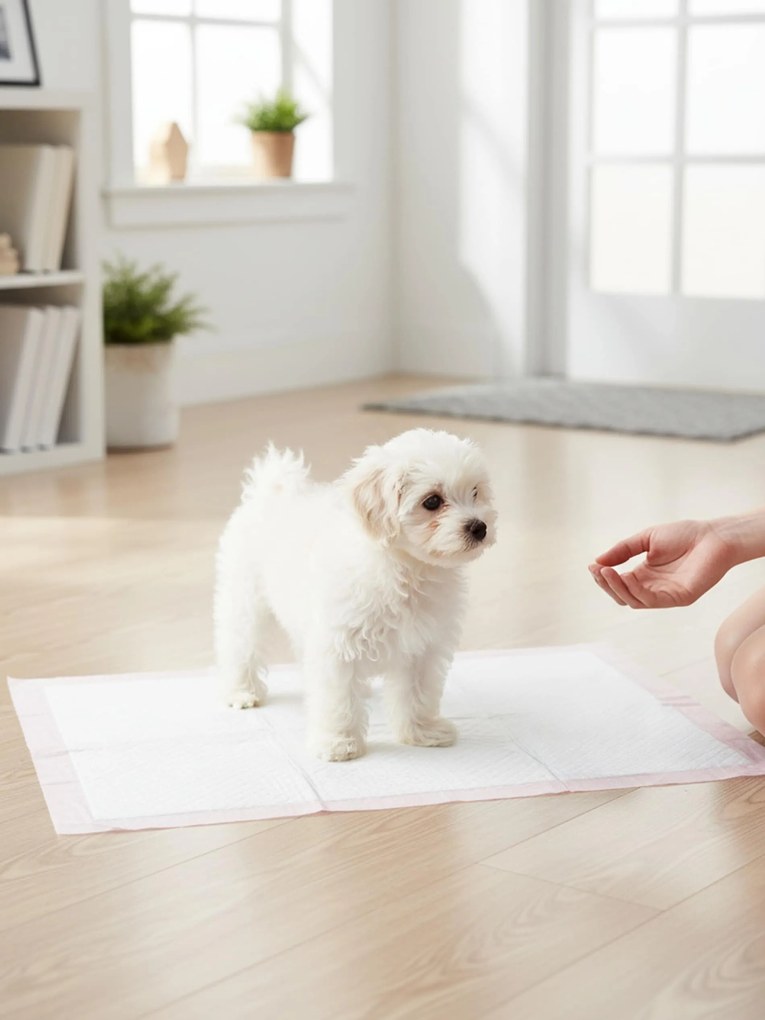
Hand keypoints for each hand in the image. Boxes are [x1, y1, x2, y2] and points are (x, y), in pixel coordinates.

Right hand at [589, 519, 734, 608]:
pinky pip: (651, 600)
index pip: (619, 582)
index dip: (604, 576)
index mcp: (645, 574)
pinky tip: (626, 577)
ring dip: (617, 588)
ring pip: (633, 600)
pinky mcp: (678, 598)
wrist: (714, 536)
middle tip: (598, 571)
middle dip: (607, 584)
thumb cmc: (685, 535)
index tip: (592, 565)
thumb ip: (623, 550)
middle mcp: (653, 586)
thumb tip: (597, 561)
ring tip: (606, 573)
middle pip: (622, 595)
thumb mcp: (645, 539)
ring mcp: (665, 594)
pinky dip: (635, 591)